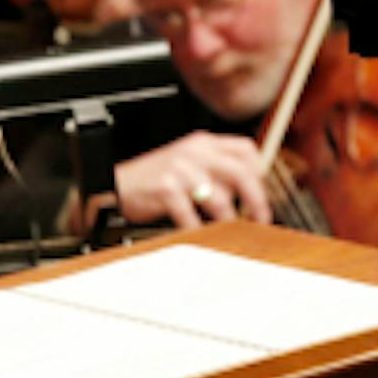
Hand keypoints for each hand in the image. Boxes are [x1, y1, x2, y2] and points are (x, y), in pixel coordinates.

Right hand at [96, 131, 272, 231]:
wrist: (112, 184)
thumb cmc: (153, 178)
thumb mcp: (187, 163)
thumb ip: (214, 169)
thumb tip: (248, 190)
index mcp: (204, 143)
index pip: (246, 150)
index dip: (260, 173)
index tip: (265, 193)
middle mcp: (195, 152)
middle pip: (241, 173)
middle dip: (256, 200)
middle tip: (261, 218)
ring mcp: (180, 169)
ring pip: (220, 198)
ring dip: (229, 219)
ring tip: (230, 230)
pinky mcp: (165, 188)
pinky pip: (191, 215)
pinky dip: (198, 229)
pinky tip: (200, 234)